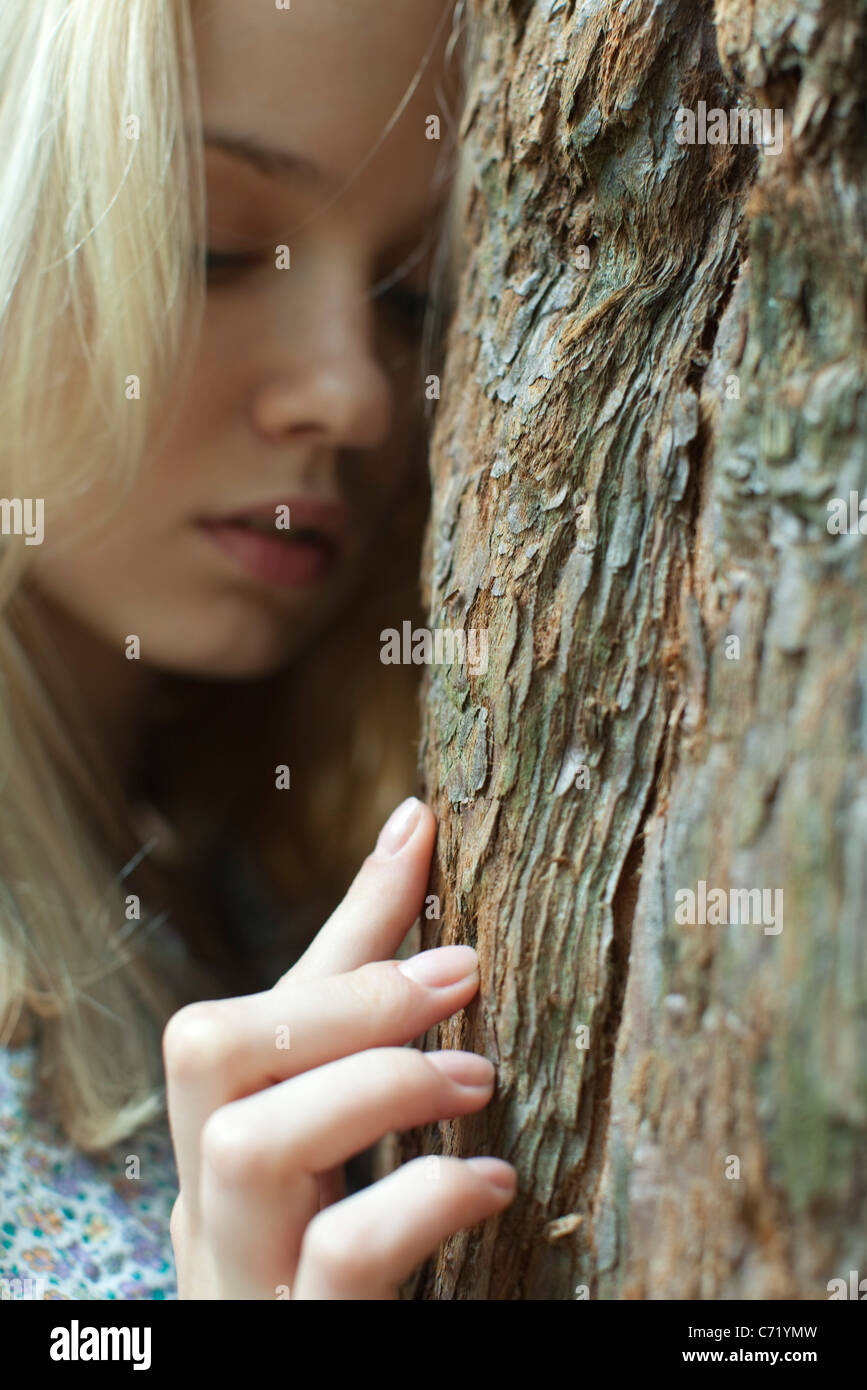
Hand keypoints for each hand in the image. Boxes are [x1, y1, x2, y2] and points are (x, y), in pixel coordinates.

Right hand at [163, 797, 515, 1298]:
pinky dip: (412, 1202)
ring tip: (476, 1076)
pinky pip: (330, 1262)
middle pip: (212, 1049)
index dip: (349, 910)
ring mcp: (241, 1274)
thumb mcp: (354, 1163)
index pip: (272, 996)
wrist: (308, 1371)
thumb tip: (448, 939)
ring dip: (370, 1083)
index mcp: (230, 1141)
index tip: (424, 821)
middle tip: (461, 974)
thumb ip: (387, 1059)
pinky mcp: (292, 1337)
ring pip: (250, 1144)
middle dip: (340, 994)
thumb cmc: (336, 1287)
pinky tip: (488, 1181)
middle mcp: (214, 1200)